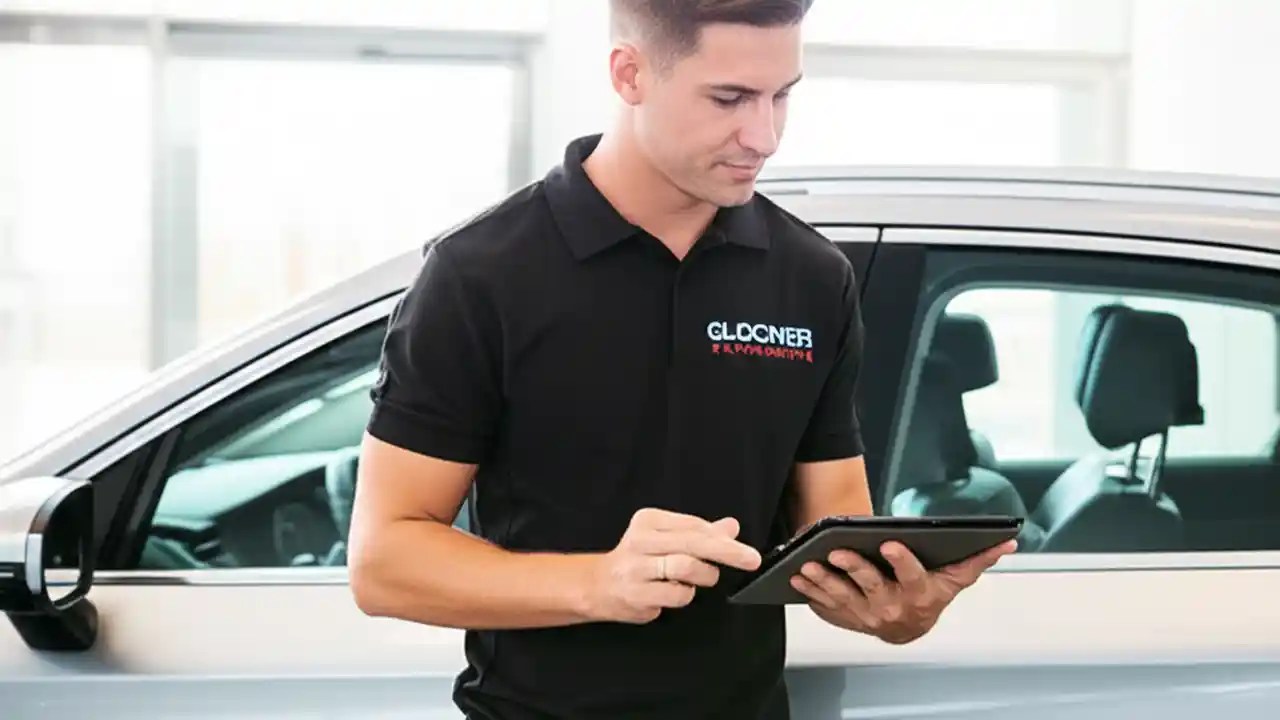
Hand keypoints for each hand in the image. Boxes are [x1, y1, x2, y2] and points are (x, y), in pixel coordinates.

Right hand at [585, 508, 761, 623]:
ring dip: (704, 576)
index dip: (721, 537)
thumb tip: (731, 527)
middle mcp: (640, 541)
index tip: (743, 547)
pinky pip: (676, 594)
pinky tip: (676, 591)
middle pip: (693, 543)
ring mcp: (636, 568)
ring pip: (686, 567)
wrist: (597, 586)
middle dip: (727, 552)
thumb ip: (698, 533)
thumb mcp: (665, 539)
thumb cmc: (637, 560)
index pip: (693, 525)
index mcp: (648, 521)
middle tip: (750, 559)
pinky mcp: (636, 594)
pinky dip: (685, 595)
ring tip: (704, 578)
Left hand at [791, 539, 1015, 643]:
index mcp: (918, 593)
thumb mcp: (955, 580)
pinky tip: (797, 575)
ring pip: (841, 596)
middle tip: (837, 551)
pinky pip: (823, 604)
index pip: (911, 576)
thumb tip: (1007, 540)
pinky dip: (809, 590)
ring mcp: (864, 615)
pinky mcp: (843, 616)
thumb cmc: (931, 594)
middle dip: (853, 567)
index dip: (900, 561)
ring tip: (808, 563)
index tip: (888, 543)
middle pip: (870, 585)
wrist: (908, 628)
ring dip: (823, 580)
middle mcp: (891, 607)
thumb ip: (977, 559)